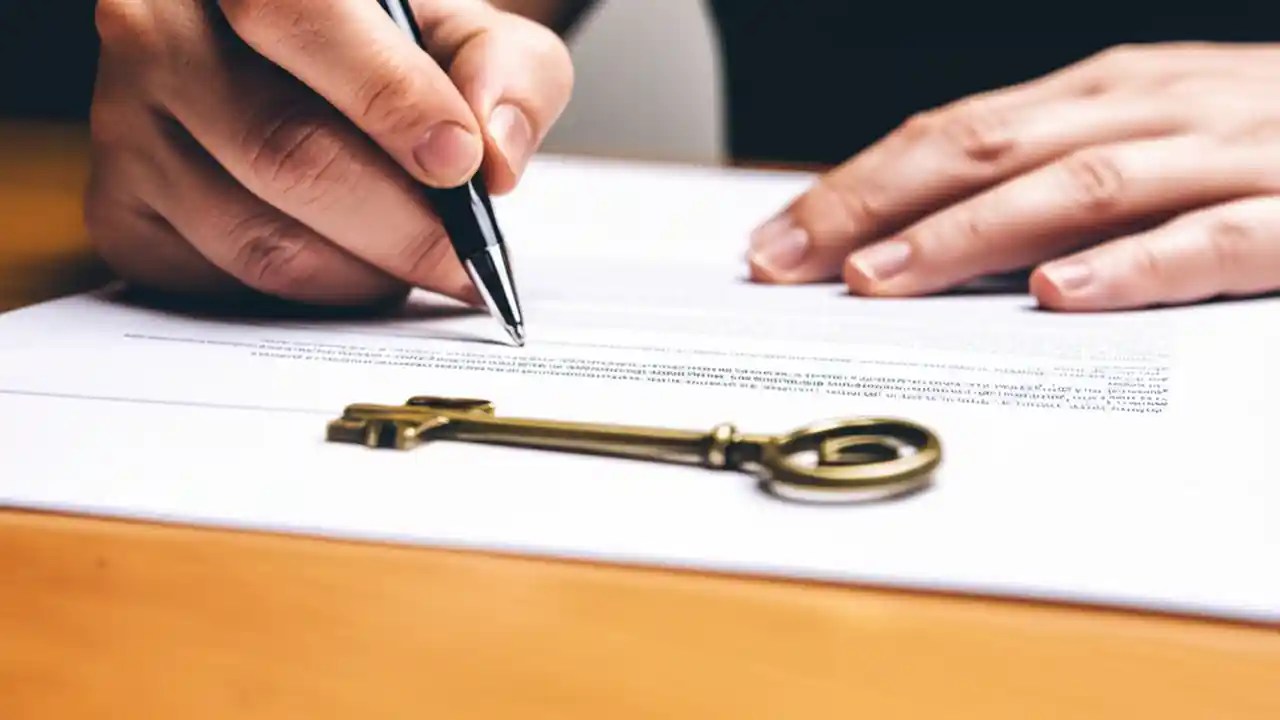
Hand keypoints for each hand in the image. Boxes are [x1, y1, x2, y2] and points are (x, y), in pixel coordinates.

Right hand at [87, 0, 572, 306]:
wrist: (307, 79)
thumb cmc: (390, 56)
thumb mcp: (464, 37)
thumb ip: (506, 74)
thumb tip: (495, 156)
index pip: (300, 16)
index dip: (388, 98)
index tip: (460, 166)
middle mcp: (158, 30)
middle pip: (285, 151)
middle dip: (399, 227)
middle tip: (462, 261)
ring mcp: (124, 123)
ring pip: (258, 237)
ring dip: (361, 273)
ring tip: (411, 261)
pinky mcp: (119, 209)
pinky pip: (225, 283)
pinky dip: (309, 295)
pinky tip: (348, 265)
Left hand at [747, 43, 1279, 310]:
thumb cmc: (1257, 136)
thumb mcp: (1136, 132)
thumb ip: (1042, 171)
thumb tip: (914, 226)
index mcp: (1099, 94)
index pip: (949, 134)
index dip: (854, 187)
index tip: (774, 242)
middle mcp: (1146, 110)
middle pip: (983, 150)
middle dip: (872, 206)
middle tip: (789, 263)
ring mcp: (1221, 156)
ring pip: (1076, 188)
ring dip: (967, 235)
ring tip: (882, 277)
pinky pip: (1208, 240)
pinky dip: (1130, 266)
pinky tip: (1058, 294)